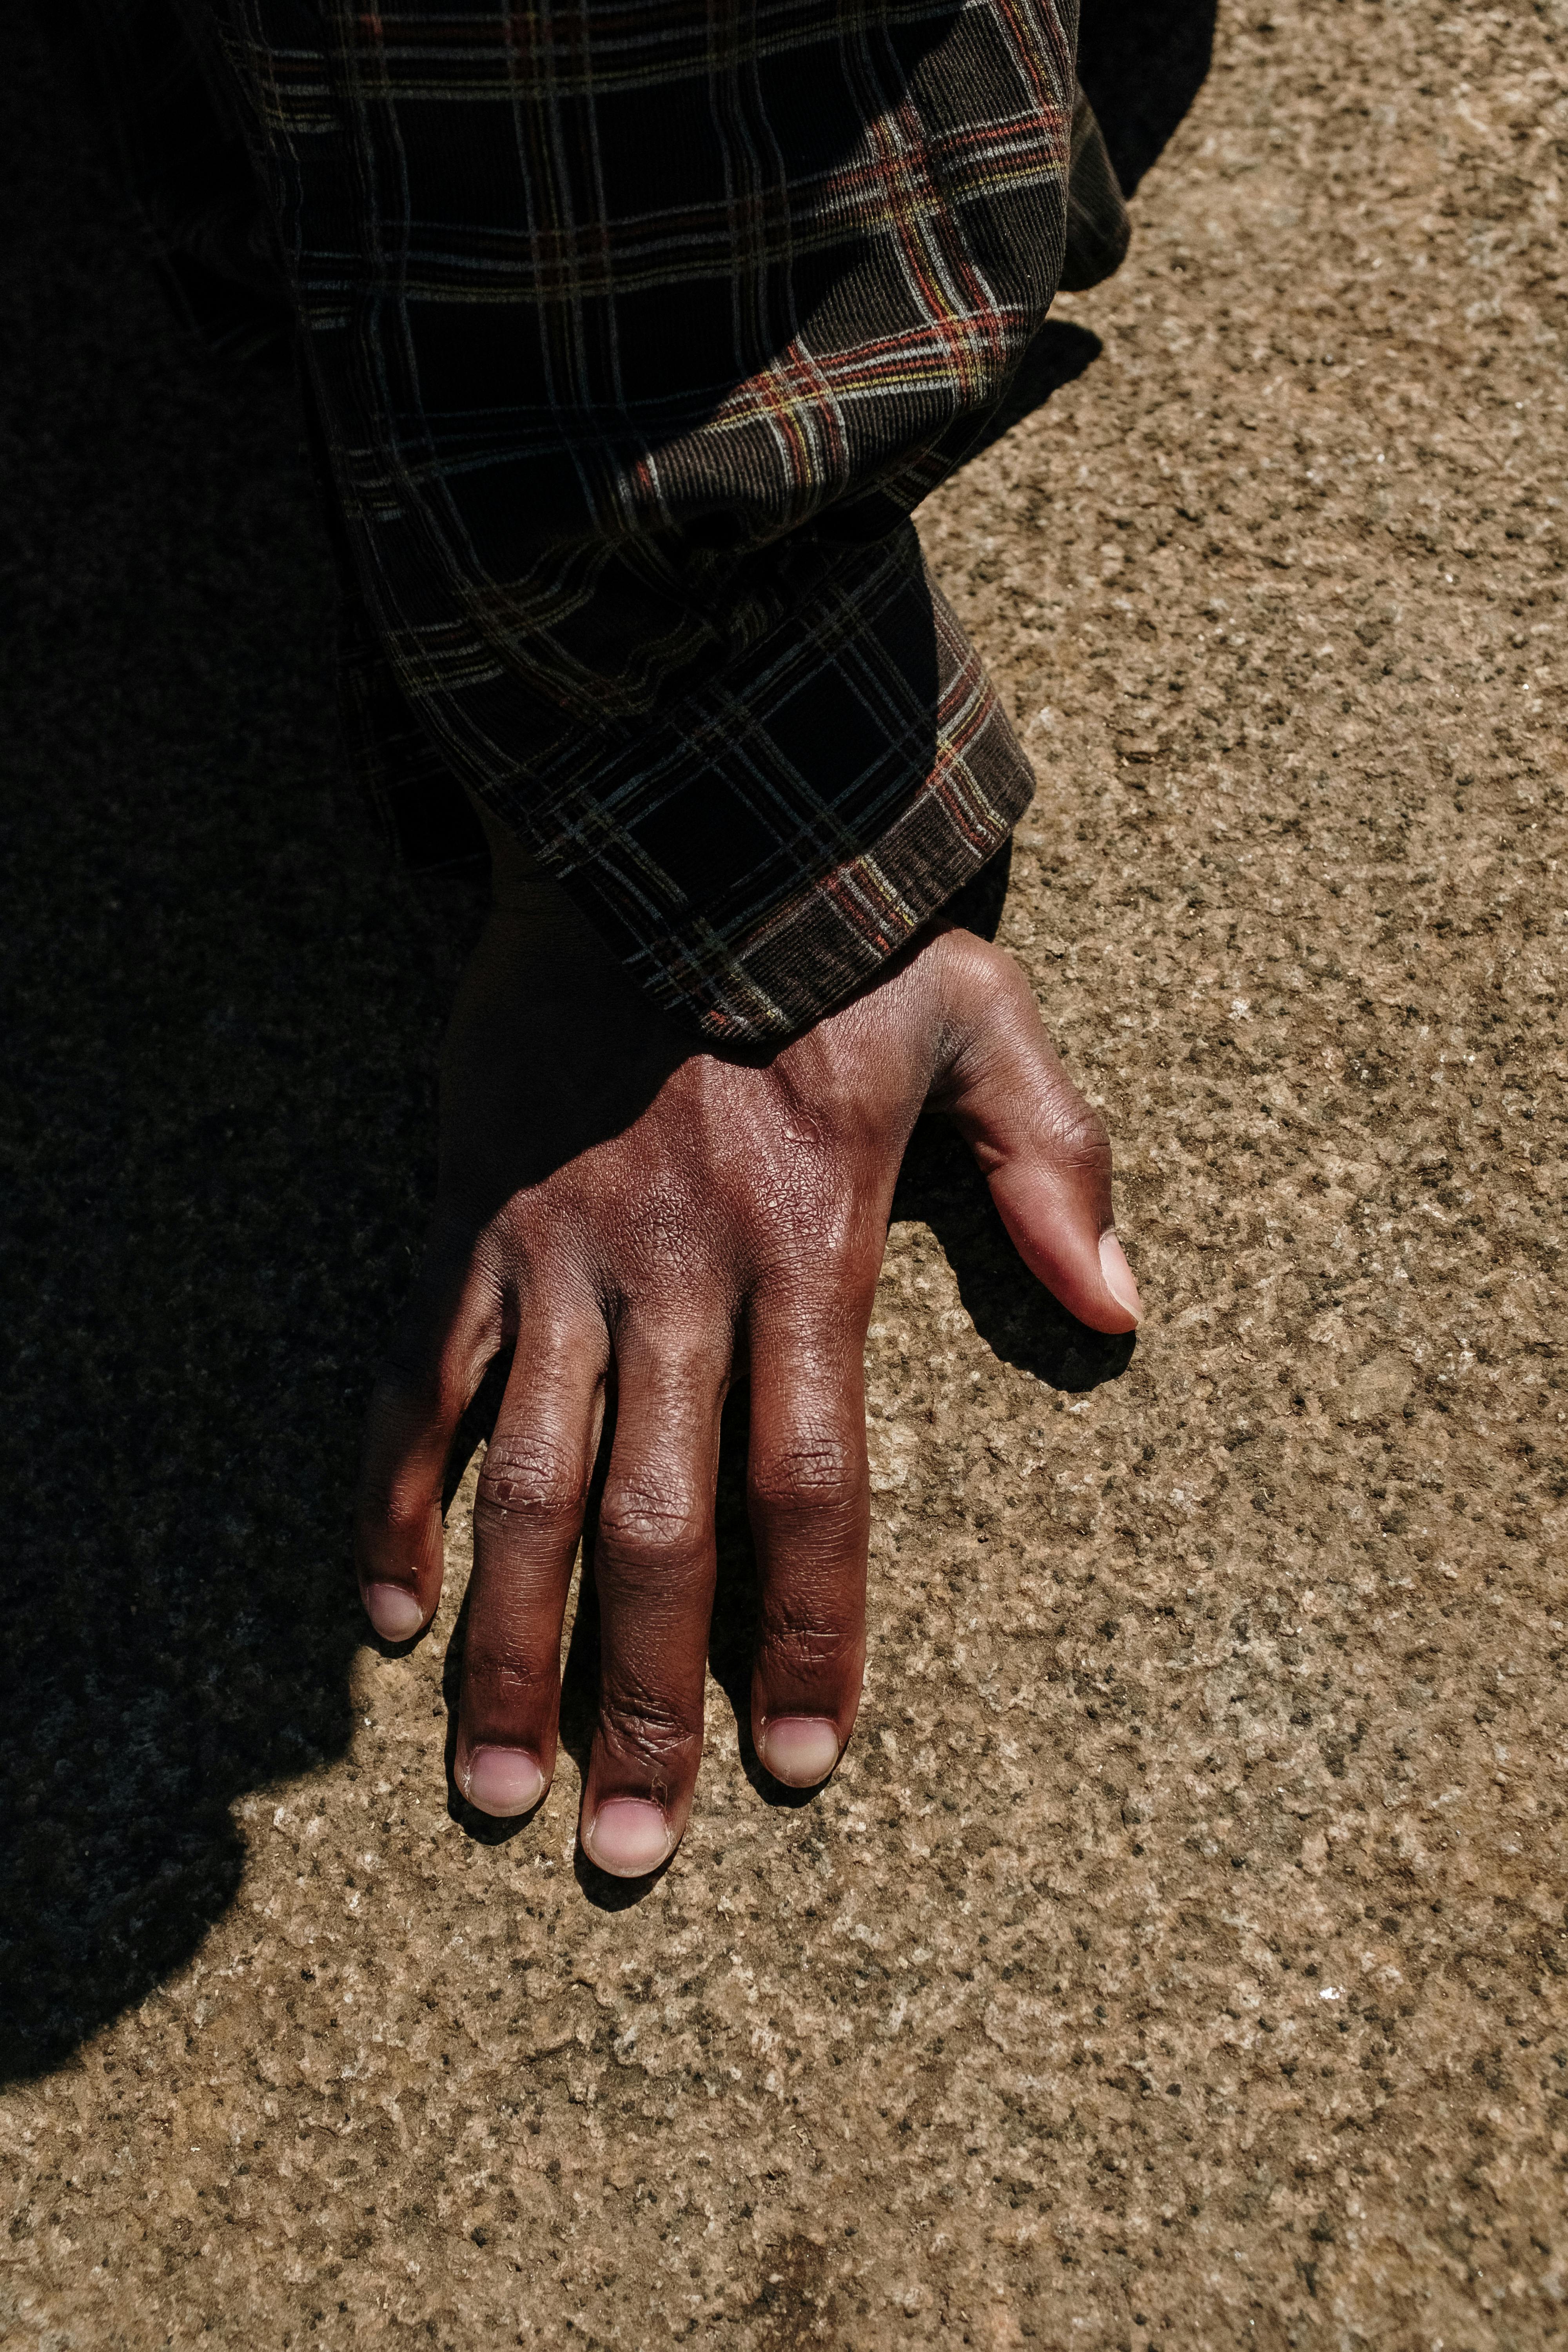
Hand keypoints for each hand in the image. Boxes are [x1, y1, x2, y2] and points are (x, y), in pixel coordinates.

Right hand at [355, 822, 1139, 1876]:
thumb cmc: (839, 939)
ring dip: (503, 1644)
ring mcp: (555, 1254)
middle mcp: (672, 1277)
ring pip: (518, 1481)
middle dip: (643, 1698)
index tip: (801, 1764)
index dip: (808, 1633)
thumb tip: (1124, 1317)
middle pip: (654, 1524)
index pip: (812, 1487)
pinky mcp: (471, 1220)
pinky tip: (385, 1615)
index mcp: (806, 1251)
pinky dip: (393, 1497)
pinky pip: (413, 1380)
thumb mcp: (983, 1025)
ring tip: (492, 1788)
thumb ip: (1053, 1170)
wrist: (666, 817)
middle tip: (630, 1850)